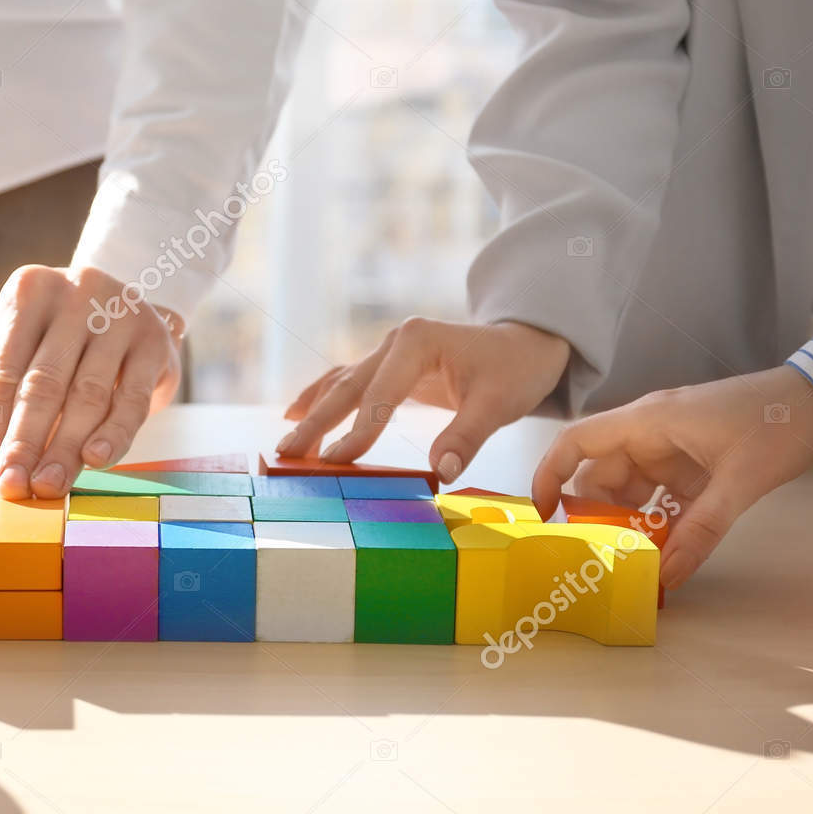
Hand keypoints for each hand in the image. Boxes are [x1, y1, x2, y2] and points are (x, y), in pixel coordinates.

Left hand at [0, 265, 181, 498]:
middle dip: (25, 443)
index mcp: (29, 293)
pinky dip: (112, 434)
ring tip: (49, 485)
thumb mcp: (33, 345)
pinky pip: (131, 399)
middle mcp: (75, 296)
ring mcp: (119, 315)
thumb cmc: (67, 336)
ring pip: (87, 395)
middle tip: (13, 487)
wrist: (130, 300)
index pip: (3, 373)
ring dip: (66, 448)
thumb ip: (14, 398)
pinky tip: (95, 460)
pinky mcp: (153, 341)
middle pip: (43, 384)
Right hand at [278, 318, 569, 481]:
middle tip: (289, 454)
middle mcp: (395, 340)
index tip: (336, 462)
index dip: (358, 431)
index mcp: (417, 342)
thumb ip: (466, 437)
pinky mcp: (388, 364)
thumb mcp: (498, 404)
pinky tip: (297, 414)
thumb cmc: (513, 371)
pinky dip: (322, 398)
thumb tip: (442, 473)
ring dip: (314, 414)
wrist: (524, 346)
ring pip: (341, 384)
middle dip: (317, 423)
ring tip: (288, 444)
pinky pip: (348, 382)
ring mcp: (388, 350)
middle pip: (347, 387)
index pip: (380, 396)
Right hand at [531, 366, 812, 587]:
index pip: (576, 442)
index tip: (541, 513)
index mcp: (647, 421)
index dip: (549, 474)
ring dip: (629, 521)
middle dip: (597, 515)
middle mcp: (648, 431)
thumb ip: (701, 530)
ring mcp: (668, 446)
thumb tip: (668, 576)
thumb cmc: (776, 425)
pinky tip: (665, 548)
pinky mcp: (688, 461)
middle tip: (600, 555)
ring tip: (634, 558)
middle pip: (600, 474)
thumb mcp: (739, 482)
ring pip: (628, 488)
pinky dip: (657, 519)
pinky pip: (658, 494)